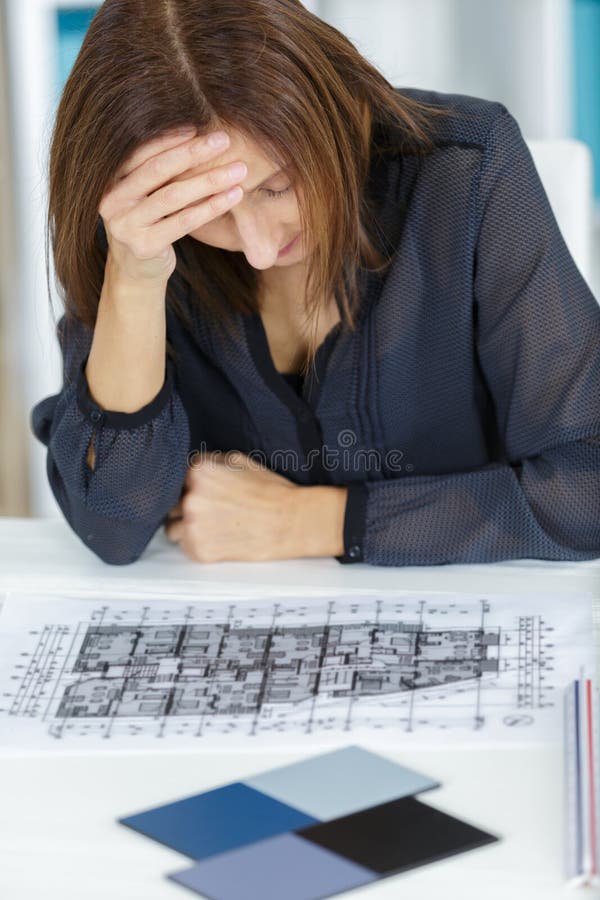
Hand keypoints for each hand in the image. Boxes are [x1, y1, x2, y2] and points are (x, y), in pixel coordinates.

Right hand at [97, 126, 245, 282]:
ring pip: (173, 196)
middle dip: (193, 153)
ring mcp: (125, 225)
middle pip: (157, 169)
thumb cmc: (148, 223)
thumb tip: (196, 132)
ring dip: (209, 180)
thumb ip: (159, 170)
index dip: (171, 138)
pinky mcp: (144, 245)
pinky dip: (211, 207)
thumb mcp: (147, 194)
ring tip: (238, 170)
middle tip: (224, 140)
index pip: (141, 151)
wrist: (137, 270)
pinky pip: (184, 221)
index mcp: (109, 180)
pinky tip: (233, 196)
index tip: (200, 126)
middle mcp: (112, 200)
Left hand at [164, 450, 347, 562]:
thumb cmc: (270, 492)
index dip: (188, 485)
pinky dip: (197, 543)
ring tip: (212, 526)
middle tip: (210, 510)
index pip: (175, 477)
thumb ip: (210, 462)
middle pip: (171, 503)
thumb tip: (192, 467)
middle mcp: (191, 498)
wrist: (291, 522)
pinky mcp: (199, 550)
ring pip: (172, 527)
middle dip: (185, 505)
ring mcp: (193, 526)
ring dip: (185, 527)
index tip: (203, 492)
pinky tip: (219, 537)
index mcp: (199, 472)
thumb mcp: (240, 461)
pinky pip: (184, 546)